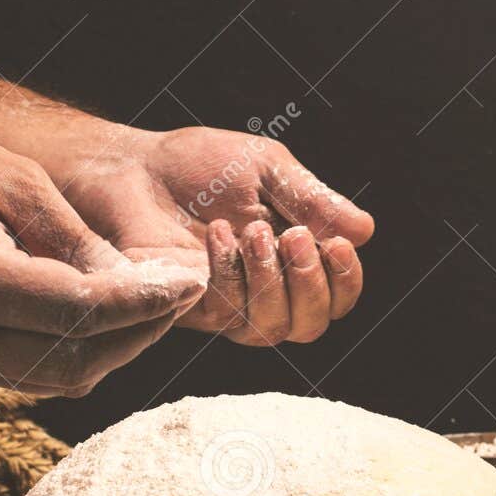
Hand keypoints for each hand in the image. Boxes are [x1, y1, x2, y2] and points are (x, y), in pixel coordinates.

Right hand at [0, 130, 205, 394]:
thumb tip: (139, 289)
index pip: (76, 311)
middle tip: (183, 293)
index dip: (141, 301)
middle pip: (73, 361)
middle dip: (139, 332)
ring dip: (117, 348)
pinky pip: (37, 374)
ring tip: (158, 303)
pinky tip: (114, 316)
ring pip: (60, 378)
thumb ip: (76, 238)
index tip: (191, 281)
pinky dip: (83, 351)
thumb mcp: (15, 179)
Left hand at [34, 124, 373, 345]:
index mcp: (292, 260)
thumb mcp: (266, 168)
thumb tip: (366, 230)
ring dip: (273, 282)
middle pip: (311, 324)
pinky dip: (230, 277)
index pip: (337, 295)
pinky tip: (217, 236)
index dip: (346, 280)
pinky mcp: (189, 311)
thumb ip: (312, 199)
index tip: (340, 245)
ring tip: (254, 231)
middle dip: (311, 284)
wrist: (129, 167)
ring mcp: (226, 307)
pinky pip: (225, 315)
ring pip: (272, 329)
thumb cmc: (197, 165)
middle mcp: (264, 292)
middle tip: (293, 236)